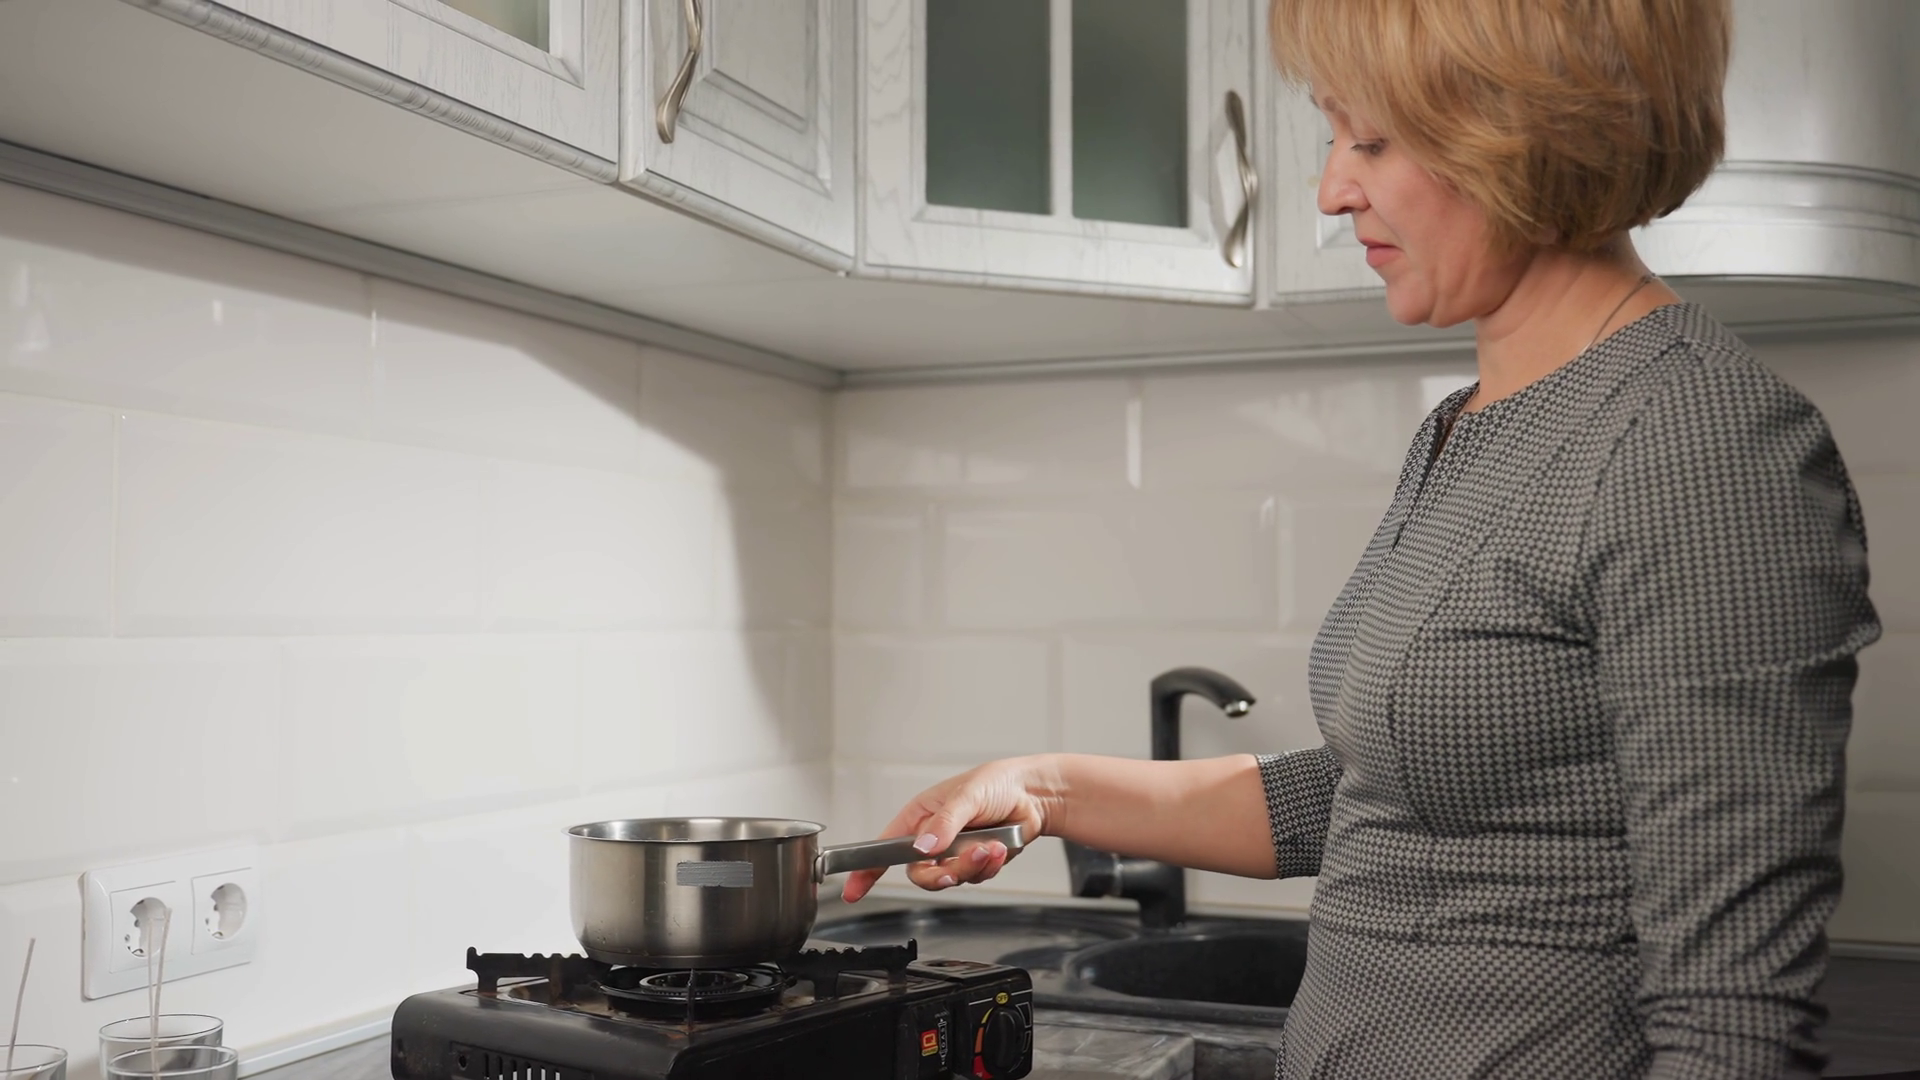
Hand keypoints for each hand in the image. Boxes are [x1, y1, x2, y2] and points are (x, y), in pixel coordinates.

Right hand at [839, 755, 1054, 902]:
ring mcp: (955, 852)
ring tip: (990, 847)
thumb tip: (923, 847)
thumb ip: (944, 823)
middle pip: (920, 873)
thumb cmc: (996, 782)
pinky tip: (1001, 847)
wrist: (1034, 794)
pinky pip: (976, 878)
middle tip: (955, 869)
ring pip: (950, 878)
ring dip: (972, 866)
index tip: (853, 890)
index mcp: (920, 816)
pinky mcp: (977, 862)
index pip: (885, 847)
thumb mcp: (966, 796)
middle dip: (940, 874)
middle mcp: (933, 837)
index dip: (867, 870)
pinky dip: (989, 865)